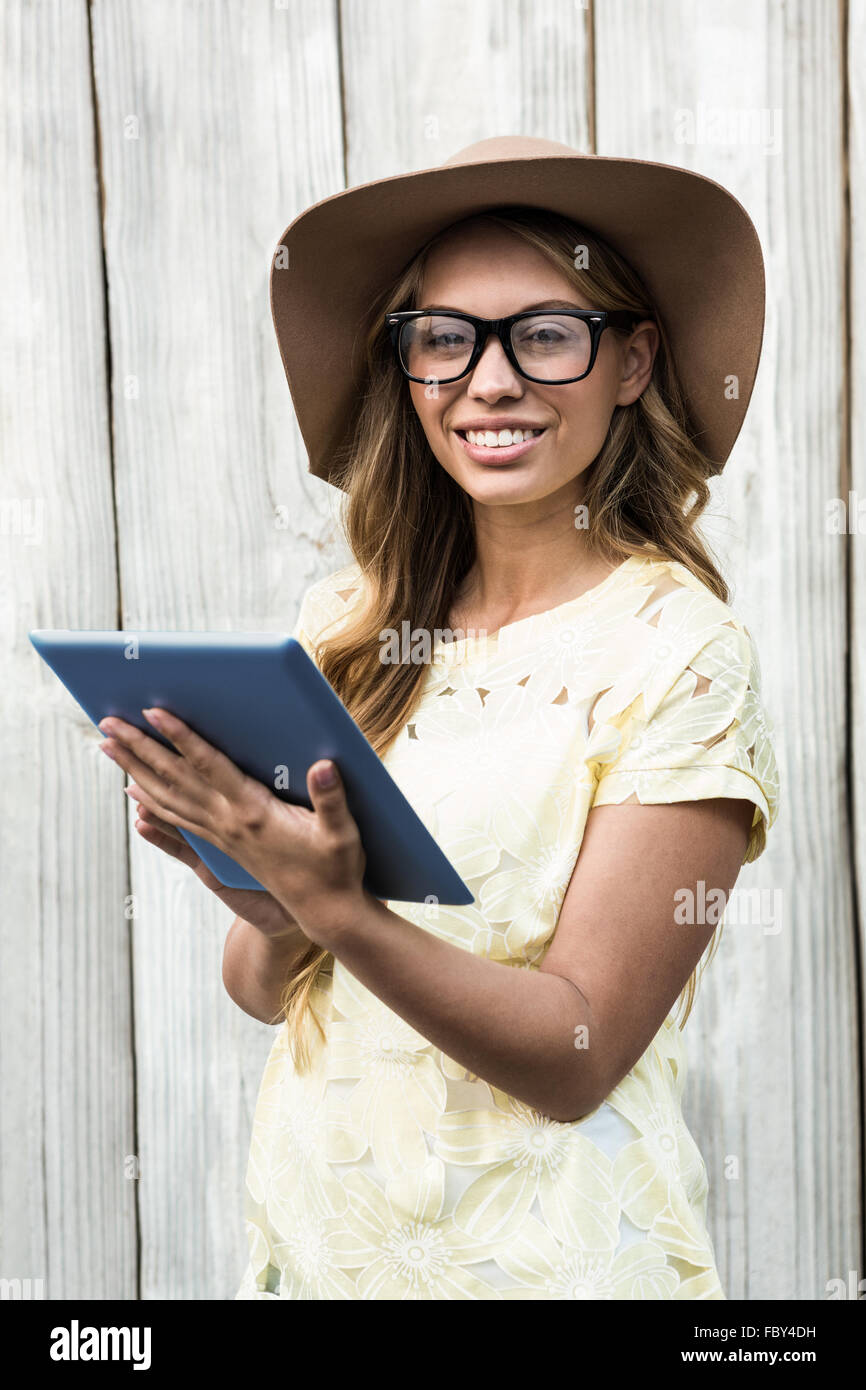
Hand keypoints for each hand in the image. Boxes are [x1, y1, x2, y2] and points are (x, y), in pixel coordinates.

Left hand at [97, 708, 367, 941]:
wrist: (325, 914)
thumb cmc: (337, 869)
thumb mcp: (343, 833)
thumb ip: (332, 799)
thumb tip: (324, 765)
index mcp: (254, 813)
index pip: (209, 767)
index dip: (181, 738)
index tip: (154, 713)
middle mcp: (228, 825)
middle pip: (174, 780)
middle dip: (139, 749)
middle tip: (107, 723)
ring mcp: (222, 837)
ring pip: (167, 800)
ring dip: (135, 772)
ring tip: (109, 748)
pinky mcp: (222, 849)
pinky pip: (178, 823)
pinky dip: (152, 807)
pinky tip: (134, 797)